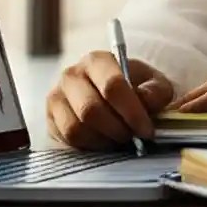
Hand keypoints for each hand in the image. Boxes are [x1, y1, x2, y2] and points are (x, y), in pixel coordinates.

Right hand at [46, 52, 172, 150]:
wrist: (114, 95)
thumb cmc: (136, 87)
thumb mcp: (154, 84)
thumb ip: (155, 91)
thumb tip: (144, 99)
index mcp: (98, 60)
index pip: (112, 86)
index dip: (132, 112)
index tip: (146, 130)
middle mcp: (72, 75)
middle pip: (90, 109)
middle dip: (117, 129)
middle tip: (133, 137)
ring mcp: (56, 97)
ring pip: (76, 128)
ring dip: (103, 140)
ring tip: (120, 139)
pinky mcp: (50, 119)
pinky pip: (67, 140)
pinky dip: (90, 146)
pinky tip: (104, 141)